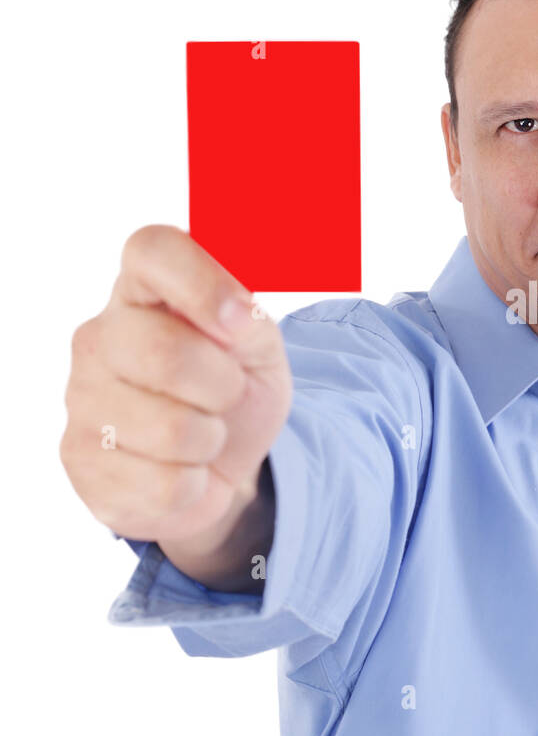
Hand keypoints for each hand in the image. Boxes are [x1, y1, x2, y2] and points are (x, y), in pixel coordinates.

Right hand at [59, 225, 292, 552]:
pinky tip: (181, 469)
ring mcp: (81, 397)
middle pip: (163, 354)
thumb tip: (233, 315)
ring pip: (171, 430)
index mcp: (144, 289)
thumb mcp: (259, 347)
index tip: (240, 321)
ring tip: (202, 433)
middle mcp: (100, 334)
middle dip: (222, 386)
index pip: (153, 250)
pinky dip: (195, 485)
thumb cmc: (235, 388)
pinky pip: (165, 485)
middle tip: (226, 394)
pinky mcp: (79, 459)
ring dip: (210, 441)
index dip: (201, 281)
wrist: (222, 463)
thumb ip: (249, 318)